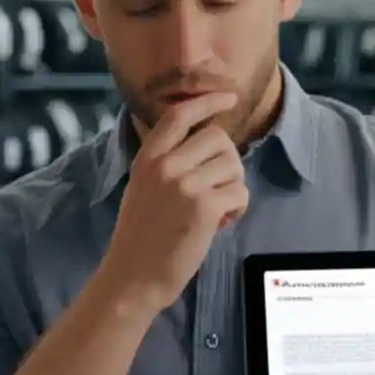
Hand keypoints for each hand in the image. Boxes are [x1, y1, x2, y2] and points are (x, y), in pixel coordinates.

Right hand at [98, 91, 248, 313]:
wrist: (133, 276)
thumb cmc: (143, 235)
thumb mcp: (144, 186)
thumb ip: (169, 161)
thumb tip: (208, 142)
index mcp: (148, 157)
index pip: (180, 114)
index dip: (207, 101)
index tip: (228, 98)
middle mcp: (165, 165)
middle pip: (218, 139)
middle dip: (227, 162)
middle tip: (216, 189)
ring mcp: (184, 184)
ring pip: (233, 165)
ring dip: (233, 187)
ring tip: (214, 210)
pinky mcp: (204, 207)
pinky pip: (240, 192)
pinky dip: (237, 208)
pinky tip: (219, 223)